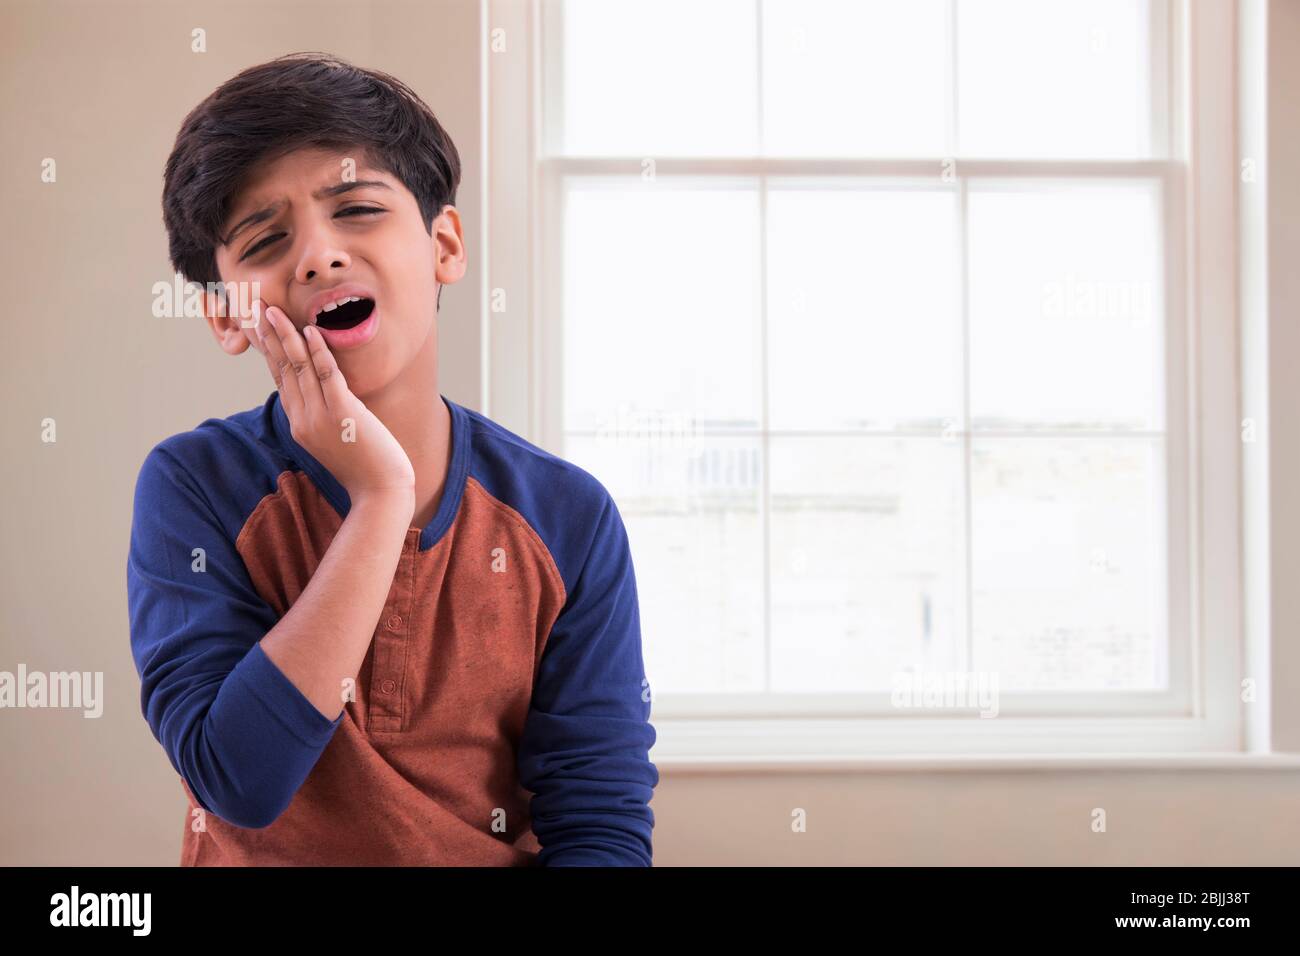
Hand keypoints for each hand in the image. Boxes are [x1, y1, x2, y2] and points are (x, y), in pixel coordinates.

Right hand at [243, 299, 415, 504]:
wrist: (380, 492)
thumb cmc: (365, 464)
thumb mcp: (337, 436)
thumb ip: (325, 412)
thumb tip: (326, 387)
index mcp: (299, 423)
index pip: (279, 378)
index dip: (268, 349)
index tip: (258, 324)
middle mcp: (302, 419)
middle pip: (281, 369)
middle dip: (268, 335)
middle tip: (254, 306)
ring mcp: (320, 417)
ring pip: (298, 369)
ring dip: (286, 336)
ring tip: (273, 310)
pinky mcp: (342, 415)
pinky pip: (328, 377)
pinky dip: (319, 352)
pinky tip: (311, 332)